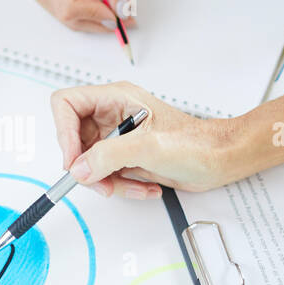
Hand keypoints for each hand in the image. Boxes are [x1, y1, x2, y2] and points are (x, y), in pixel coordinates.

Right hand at [22, 0, 133, 32]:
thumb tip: (122, 9)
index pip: (70, 5)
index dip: (96, 15)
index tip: (120, 14)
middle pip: (69, 16)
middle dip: (100, 20)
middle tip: (126, 17)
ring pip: (68, 20)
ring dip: (94, 20)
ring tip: (115, 10)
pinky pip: (64, 15)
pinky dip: (85, 15)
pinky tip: (98, 6)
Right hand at [50, 82, 239, 197]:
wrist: (220, 160)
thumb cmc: (196, 143)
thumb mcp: (150, 147)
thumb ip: (110, 155)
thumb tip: (80, 167)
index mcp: (116, 98)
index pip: (67, 104)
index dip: (64, 132)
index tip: (74, 160)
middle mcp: (113, 115)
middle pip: (74, 139)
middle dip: (86, 165)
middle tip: (100, 181)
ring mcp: (118, 137)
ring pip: (89, 162)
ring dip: (106, 181)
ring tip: (132, 185)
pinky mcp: (125, 157)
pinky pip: (106, 174)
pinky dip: (121, 186)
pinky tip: (144, 186)